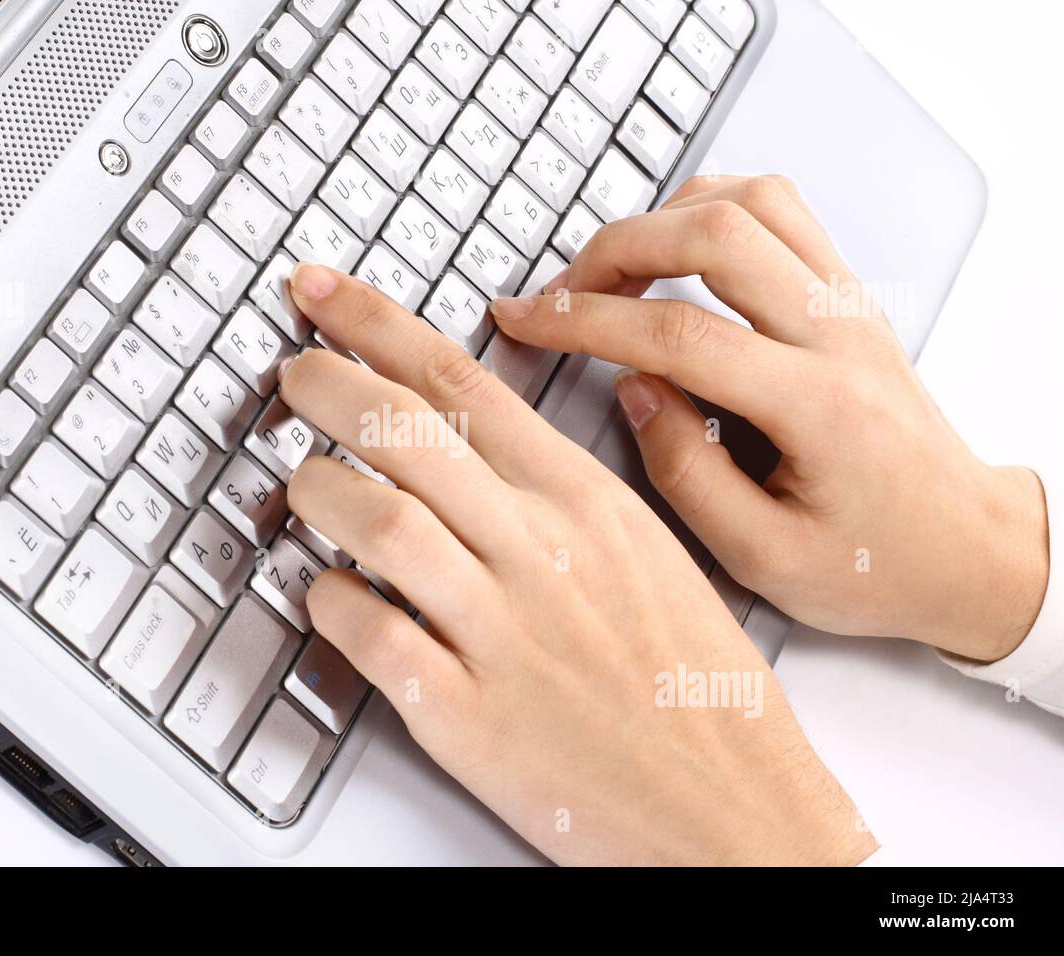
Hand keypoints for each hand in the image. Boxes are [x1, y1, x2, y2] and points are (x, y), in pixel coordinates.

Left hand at [278, 263, 874, 865]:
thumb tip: (474, 437)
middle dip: (325, 383)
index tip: (319, 294)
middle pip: (404, 431)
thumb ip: (560, 488)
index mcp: (585, 501)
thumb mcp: (645, 549)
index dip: (373, 325)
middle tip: (290, 372)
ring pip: (379, 520)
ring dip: (318, 488)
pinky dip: (330, 602)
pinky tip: (327, 591)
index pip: (459, 382)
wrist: (737, 802)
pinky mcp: (467, 715)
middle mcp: (540, 551)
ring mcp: (501, 631)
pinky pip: (371, 635)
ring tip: (303, 482)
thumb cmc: (695, 680)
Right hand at [492, 175, 1047, 662]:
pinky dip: (710, 210)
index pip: (678, 334)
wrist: (966, 548)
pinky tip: (675, 251)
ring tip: (614, 269)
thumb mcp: (764, 558)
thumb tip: (633, 389)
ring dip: (665, 217)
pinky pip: (779, 210)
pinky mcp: (847, 297)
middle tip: (561, 291)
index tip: (527, 320)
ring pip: (751, 199)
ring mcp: (849, 304)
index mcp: (818, 406)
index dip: (584, 321)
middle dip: (617, 248)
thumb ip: (686, 473)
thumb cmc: (875, 564)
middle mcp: (840, 334)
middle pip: (716, 233)